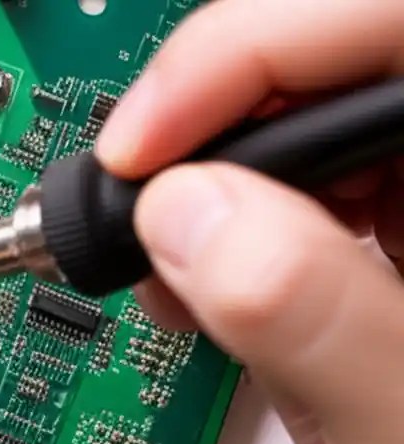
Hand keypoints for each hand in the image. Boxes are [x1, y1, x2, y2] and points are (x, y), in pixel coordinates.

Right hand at [96, 0, 403, 443]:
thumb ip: (312, 319)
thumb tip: (189, 214)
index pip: (381, 25)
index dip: (247, 58)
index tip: (147, 150)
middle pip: (335, 77)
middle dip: (216, 147)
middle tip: (145, 224)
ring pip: (315, 144)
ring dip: (222, 213)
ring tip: (185, 295)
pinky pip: (317, 213)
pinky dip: (250, 264)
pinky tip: (247, 332)